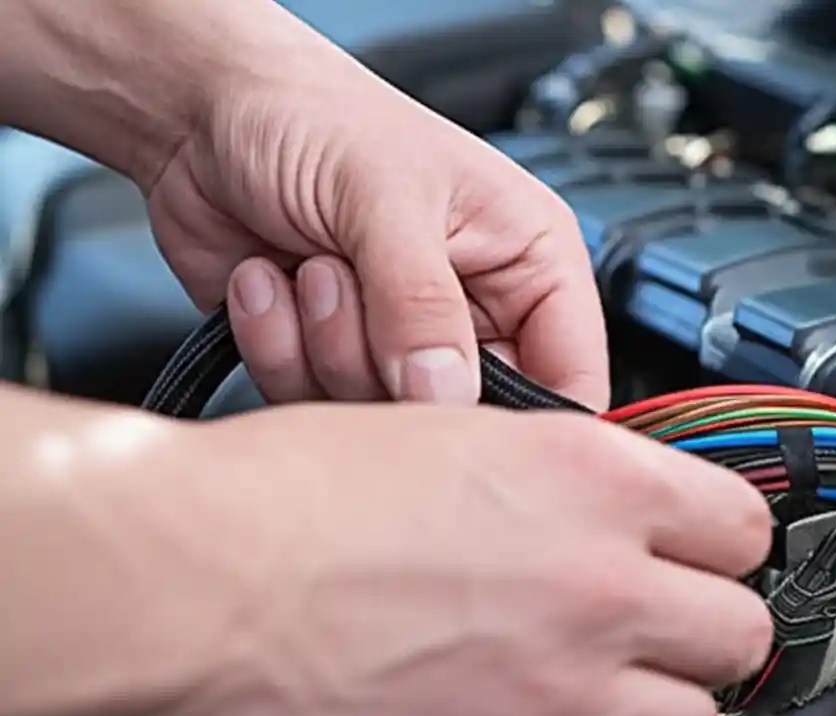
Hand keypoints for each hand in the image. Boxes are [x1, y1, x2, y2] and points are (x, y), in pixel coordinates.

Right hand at [136, 407, 771, 715]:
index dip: (720, 533)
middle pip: (739, 624)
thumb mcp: (458, 435)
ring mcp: (568, 680)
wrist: (207, 575)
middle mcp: (600, 579)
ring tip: (611, 670)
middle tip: (661, 612)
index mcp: (591, 478)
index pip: (741, 519)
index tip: (699, 544)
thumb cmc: (296, 495)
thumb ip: (560, 474)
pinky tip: (556, 702)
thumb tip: (611, 504)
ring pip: (701, 707)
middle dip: (706, 617)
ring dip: (668, 688)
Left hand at [146, 39, 607, 407]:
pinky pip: (314, 403)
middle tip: (359, 289)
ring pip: (385, 415)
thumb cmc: (314, 118)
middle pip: (469, 411)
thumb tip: (448, 393)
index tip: (468, 420)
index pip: (572, 376)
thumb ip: (422, 304)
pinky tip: (272, 280)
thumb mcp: (384, 199)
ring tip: (314, 263)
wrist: (202, 114)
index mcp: (528, 261)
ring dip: (327, 342)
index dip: (534, 419)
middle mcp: (473, 309)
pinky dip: (277, 343)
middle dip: (395, 365)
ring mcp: (400, 340)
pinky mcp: (331, 360)